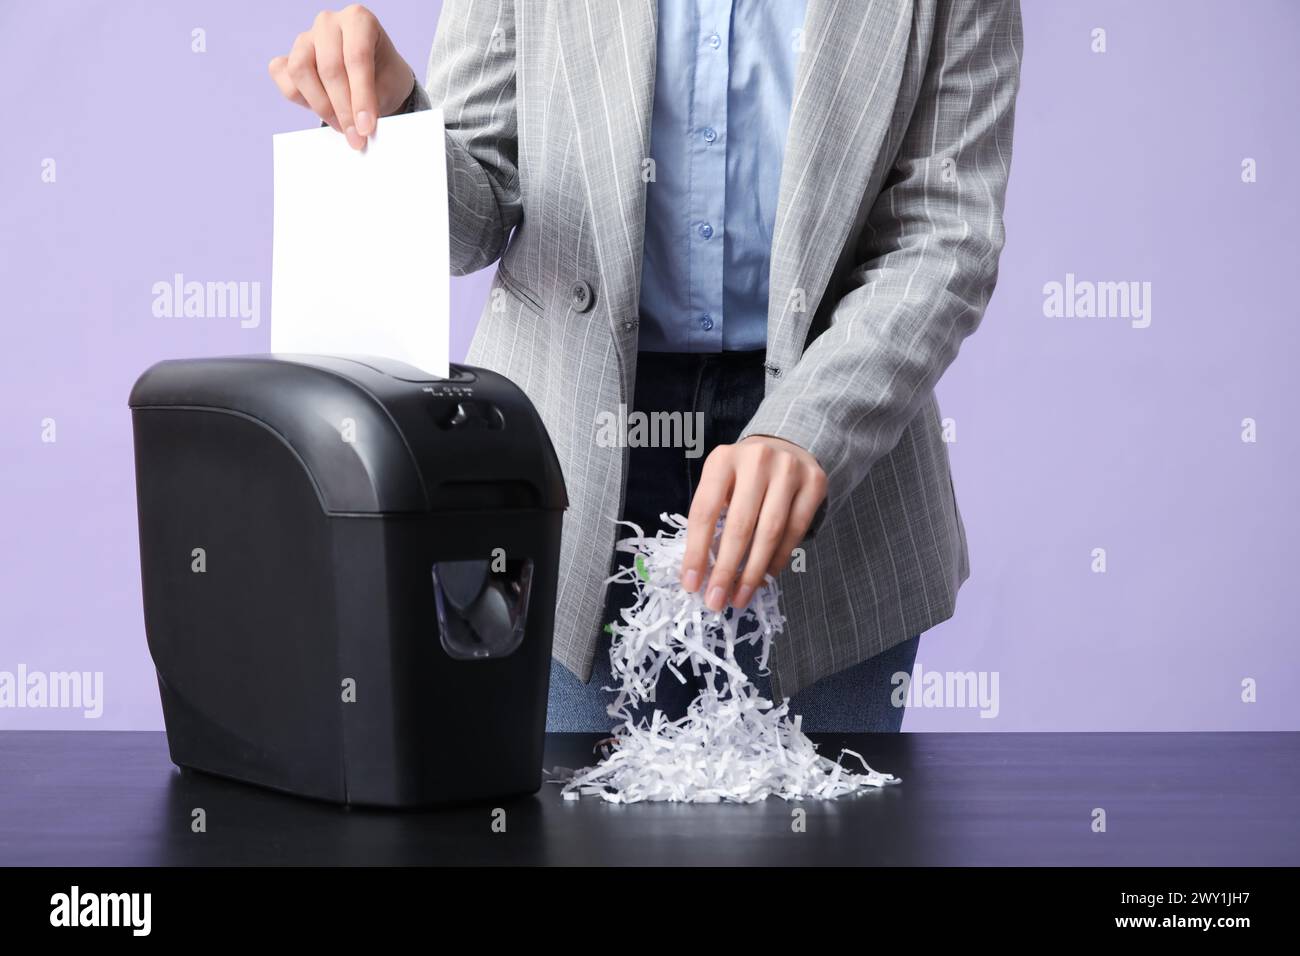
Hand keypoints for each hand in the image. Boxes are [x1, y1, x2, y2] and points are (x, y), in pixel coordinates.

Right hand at [268, 5, 415, 149]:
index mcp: (358, 19)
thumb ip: (374, 101)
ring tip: (342, 127)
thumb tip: (360, 128)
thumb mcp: (389, 86)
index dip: (361, 96)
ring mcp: (305, 38)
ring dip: (321, 106)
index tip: (367, 127)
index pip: (357, 57)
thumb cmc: (384, 77)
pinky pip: (284, 78)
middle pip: (329, 68)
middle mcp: (329, 23)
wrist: (376, 77)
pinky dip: (301, 100)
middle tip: (356, 136)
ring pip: (301, 71)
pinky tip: (324, 112)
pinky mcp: (288, 56)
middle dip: (343, 109)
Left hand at [680, 435, 827, 611]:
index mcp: (722, 459)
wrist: (786, 445)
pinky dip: (779, 559)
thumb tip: (702, 573)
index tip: (691, 584)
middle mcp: (757, 459)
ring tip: (740, 597)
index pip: (704, 512)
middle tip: (717, 600)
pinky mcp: (815, 482)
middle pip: (739, 525)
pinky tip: (766, 577)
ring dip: (754, 571)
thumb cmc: (743, 475)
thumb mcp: (720, 484)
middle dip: (727, 569)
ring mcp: (789, 469)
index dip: (697, 552)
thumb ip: (712, 519)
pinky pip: (796, 530)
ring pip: (770, 531)